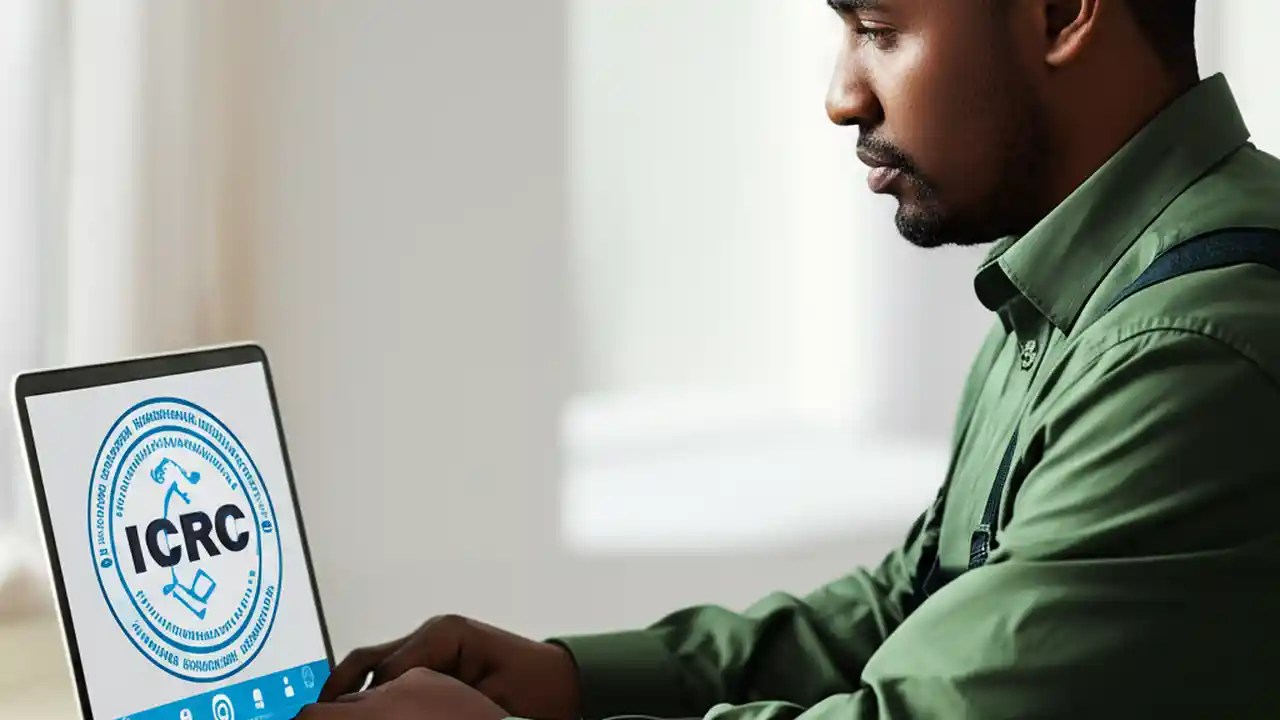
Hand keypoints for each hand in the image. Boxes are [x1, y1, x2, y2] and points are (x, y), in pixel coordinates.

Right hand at [320, 615, 580, 718]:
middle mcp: (433, 633)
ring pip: (373, 665)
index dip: (368, 701)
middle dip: (343, 692)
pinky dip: (373, 692)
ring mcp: (431, 644)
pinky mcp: (434, 659)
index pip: (389, 671)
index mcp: (445, 635)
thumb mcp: (486, 703)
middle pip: (369, 661)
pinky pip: (392, 674)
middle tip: (316, 716)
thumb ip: (440, 702)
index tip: (345, 718)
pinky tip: (361, 713)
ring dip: (352, 690)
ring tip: (325, 714)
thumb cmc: (537, 691)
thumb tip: (394, 704)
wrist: (564, 685)